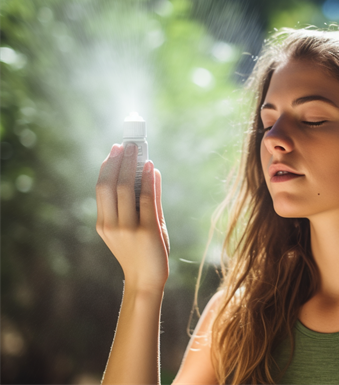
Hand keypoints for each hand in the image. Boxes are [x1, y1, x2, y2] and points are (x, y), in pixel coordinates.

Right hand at [96, 143, 169, 290]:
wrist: (147, 281)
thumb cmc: (143, 251)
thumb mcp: (137, 225)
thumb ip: (144, 198)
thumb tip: (150, 169)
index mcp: (103, 223)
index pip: (101, 188)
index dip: (107, 166)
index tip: (115, 149)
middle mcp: (111, 225)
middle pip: (110, 185)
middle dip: (118, 161)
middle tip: (127, 144)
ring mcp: (127, 228)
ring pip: (125, 189)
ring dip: (132, 166)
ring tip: (137, 150)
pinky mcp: (146, 231)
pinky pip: (146, 200)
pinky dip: (148, 181)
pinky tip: (150, 168)